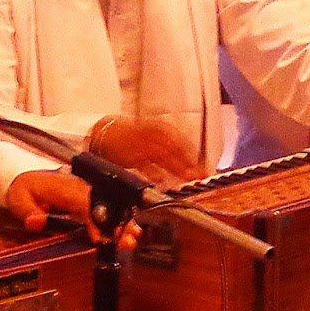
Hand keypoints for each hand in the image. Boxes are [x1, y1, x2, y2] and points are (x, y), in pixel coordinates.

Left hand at [6, 170, 139, 249]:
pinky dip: (118, 221)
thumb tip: (36, 221)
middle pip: (104, 203)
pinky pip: (108, 208)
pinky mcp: (91, 199)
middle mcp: (80, 186)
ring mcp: (88, 192)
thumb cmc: (25, 190)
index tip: (100, 235)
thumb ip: (27, 211)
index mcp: (63, 185)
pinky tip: (128, 233)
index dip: (94, 217)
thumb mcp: (19, 199)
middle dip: (117, 221)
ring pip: (110, 205)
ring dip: (122, 222)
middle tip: (128, 238)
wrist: (27, 180)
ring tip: (132, 238)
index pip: (83, 200)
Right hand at [90, 115, 204, 186]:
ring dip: (175, 169)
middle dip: (189, 165)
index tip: (204, 167)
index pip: (180, 142)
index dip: (193, 155)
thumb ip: (168, 147)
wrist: (105, 132)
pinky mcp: (128, 155)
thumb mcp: (152, 134)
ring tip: (187, 180)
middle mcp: (151, 135)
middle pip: (174, 150)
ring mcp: (140, 144)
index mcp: (159, 129)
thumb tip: (189, 163)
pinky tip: (162, 181)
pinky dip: (153, 173)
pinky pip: (143, 165)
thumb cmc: (132, 135)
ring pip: (162, 157)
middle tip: (201, 177)